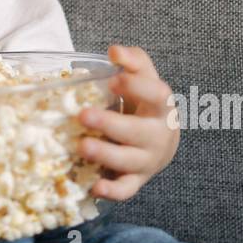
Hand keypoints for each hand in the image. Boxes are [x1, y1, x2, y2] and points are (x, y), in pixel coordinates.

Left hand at [76, 44, 180, 200]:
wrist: (160, 141)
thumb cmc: (144, 103)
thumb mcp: (144, 77)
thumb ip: (133, 60)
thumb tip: (114, 50)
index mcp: (161, 106)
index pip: (156, 95)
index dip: (136, 87)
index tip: (113, 79)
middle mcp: (157, 135)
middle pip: (137, 132)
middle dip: (110, 124)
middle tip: (83, 115)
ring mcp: (147, 160)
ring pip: (128, 161)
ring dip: (105, 154)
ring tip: (81, 146)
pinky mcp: (135, 181)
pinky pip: (126, 190)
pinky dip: (112, 191)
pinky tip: (94, 186)